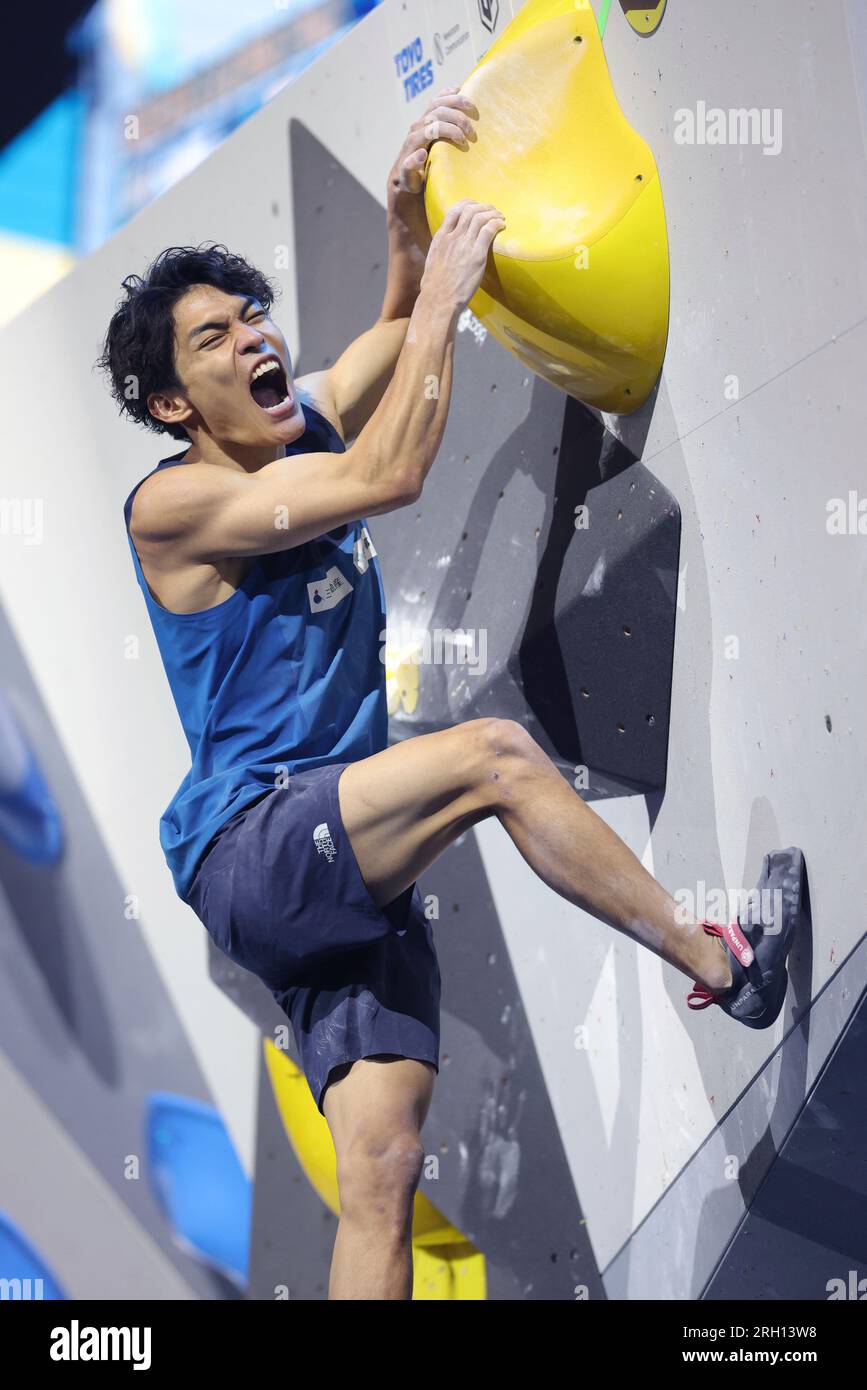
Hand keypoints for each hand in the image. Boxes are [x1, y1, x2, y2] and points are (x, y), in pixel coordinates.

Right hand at [387, 88, 479, 249]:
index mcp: (425, 146)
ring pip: (415, 135)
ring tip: (460, 136)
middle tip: (472, 119)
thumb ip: (465, 166)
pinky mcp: (397, 189)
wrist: (417, 246)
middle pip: (426, 116)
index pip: (433, 110)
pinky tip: (422, 157)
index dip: (447, 98)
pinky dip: (412, 162)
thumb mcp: (456, 184)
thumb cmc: (439, 217)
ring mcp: (402, 169)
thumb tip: (497, 154)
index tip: (465, 91)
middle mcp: (412, 152)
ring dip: (439, 130)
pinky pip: (402, 170)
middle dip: (449, 110)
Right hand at [419, 199, 505, 312]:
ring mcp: (464, 245)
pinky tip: (502, 226)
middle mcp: (452, 238)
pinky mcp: (477, 255)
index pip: (454, 210)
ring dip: (493, 214)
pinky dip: (497, 224)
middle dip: (484, 207)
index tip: (476, 206)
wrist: (439, 300)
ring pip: (480, 217)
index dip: (468, 204)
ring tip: (500, 218)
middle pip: (470, 210)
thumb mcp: (433, 263)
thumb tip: (445, 254)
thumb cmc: (435, 288)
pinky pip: (489, 230)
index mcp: (440, 238)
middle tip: (493, 211)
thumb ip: (441, 252)